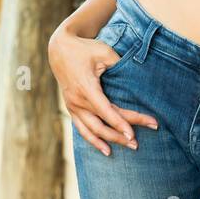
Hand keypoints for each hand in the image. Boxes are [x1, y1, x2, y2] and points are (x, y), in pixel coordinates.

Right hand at [48, 14, 157, 155]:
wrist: (60, 49)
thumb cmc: (85, 49)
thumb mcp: (104, 52)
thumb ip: (120, 66)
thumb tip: (137, 80)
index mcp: (86, 88)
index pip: (106, 111)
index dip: (120, 124)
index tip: (133, 134)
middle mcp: (77, 101)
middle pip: (102, 124)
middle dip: (121, 135)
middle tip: (139, 142)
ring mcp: (72, 106)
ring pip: (92, 131)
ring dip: (110, 141)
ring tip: (129, 147)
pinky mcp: (71, 108)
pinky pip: (82, 129)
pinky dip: (94, 140)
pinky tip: (106, 149)